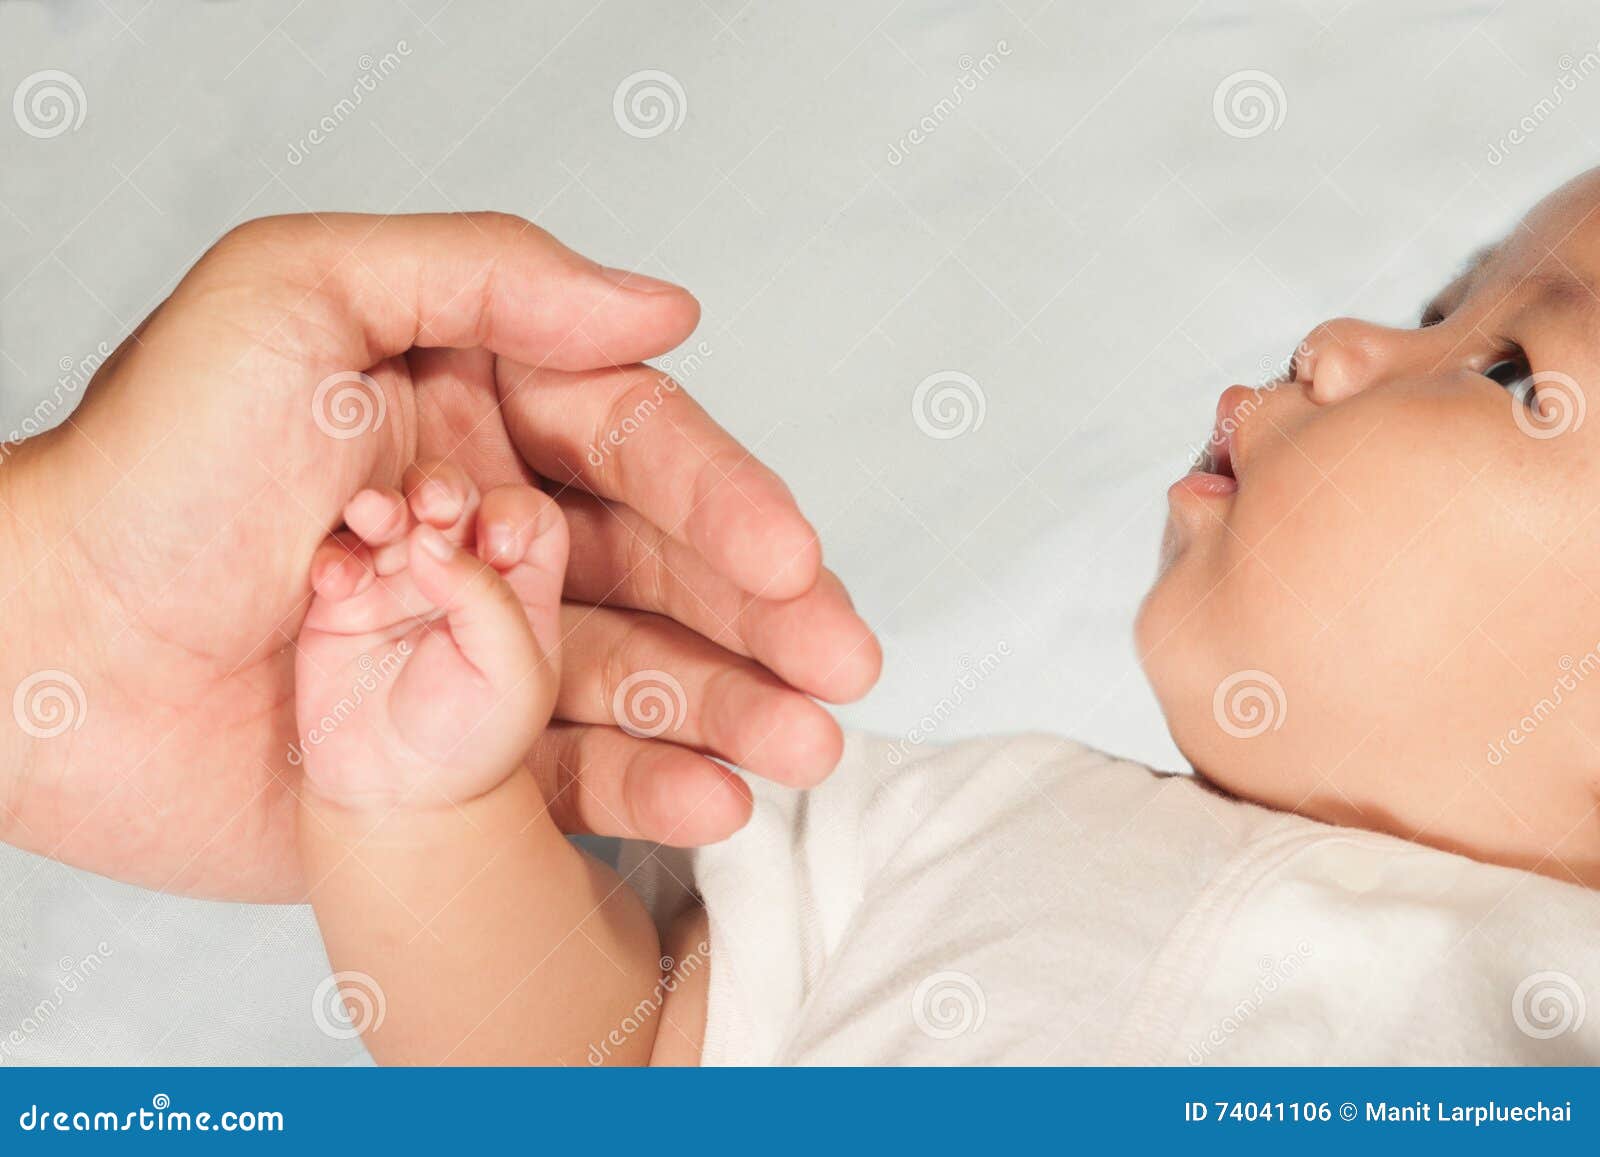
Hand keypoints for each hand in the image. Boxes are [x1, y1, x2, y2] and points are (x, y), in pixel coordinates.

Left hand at [0, 212, 879, 899]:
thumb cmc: (149, 464)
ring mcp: (481, 646)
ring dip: (738, 707)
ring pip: (644, 672)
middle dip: (768, 615)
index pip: (639, 446)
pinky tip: (718, 799)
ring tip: (812, 747)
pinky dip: (654, 788)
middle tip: (844, 664)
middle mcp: (494, 527)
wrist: (41, 650)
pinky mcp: (461, 757)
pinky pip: (580, 775)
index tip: (792, 558)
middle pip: (667, 567)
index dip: (727, 500)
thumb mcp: (302, 297)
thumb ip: (492, 275)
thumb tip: (663, 307)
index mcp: (476, 411)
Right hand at [296, 464, 564, 808]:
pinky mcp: (341, 601)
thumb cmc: (472, 738)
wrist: (398, 793)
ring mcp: (396, 580)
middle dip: (440, 488)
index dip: (513, 512)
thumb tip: (428, 537)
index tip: (496, 546)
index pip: (526, 515)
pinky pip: (334, 554)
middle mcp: (459, 571)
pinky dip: (333, 555)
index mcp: (517, 585)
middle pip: (453, 494)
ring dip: (380, 504)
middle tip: (433, 508)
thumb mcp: (511, 676)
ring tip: (374, 517)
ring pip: (389, 510)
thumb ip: (485, 600)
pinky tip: (337, 585)